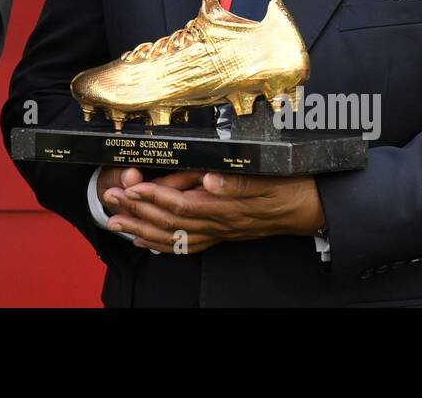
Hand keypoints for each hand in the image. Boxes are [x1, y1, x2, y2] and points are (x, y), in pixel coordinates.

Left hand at [105, 172, 325, 253]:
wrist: (312, 207)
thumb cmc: (291, 186)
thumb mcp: (268, 176)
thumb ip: (237, 181)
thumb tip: (208, 180)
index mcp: (225, 206)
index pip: (180, 203)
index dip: (152, 196)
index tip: (130, 187)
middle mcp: (219, 223)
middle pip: (170, 222)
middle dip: (137, 212)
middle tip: (110, 202)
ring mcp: (220, 231)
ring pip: (175, 236)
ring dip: (143, 229)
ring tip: (117, 223)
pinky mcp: (224, 233)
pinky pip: (189, 244)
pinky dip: (164, 244)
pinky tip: (148, 241)